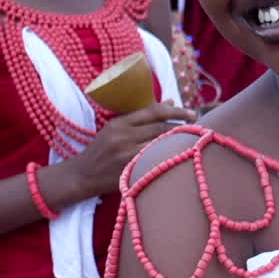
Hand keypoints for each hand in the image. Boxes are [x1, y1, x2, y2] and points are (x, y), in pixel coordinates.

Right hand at [70, 101, 197, 195]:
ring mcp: (126, 154)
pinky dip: (168, 156)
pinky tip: (179, 156)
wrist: (81, 175)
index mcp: (119, 123)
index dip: (176, 111)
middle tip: (197, 128)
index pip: (154, 112)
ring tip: (191, 141)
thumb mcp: (116, 128)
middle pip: (160, 128)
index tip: (192, 113)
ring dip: (178, 142)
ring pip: (160, 144)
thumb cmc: (102, 150)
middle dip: (182, 127)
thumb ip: (142, 117)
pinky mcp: (129, 170)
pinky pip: (155, 160)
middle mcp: (123, 136)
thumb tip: (171, 102)